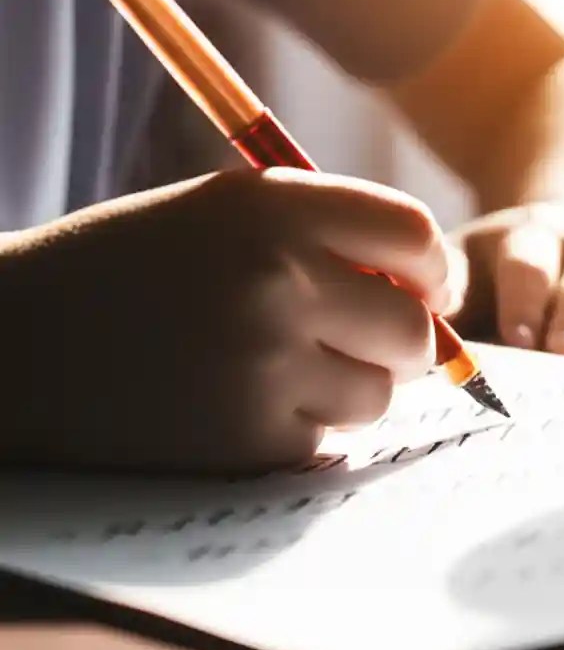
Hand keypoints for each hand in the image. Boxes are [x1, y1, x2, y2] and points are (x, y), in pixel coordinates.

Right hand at [0, 169, 457, 473]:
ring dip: (348, 390)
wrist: (8, 345)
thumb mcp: (217, 215)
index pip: (413, 235)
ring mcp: (263, 365)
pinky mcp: (244, 440)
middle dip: (404, 343)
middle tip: (369, 346)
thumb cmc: (124, 273)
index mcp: (271, 208)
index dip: (429, 269)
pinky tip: (237, 406)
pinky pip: (326, 441)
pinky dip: (299, 430)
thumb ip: (324, 237)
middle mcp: (276, 279)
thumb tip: (435, 297)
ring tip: (276, 373)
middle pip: (415, 329)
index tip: (422, 290)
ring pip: (378, 395)